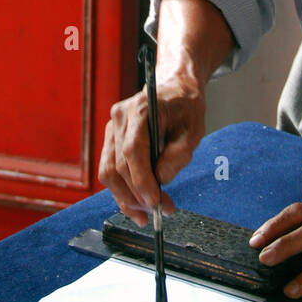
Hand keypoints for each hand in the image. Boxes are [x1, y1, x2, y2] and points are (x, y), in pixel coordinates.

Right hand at [97, 70, 206, 225]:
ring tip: (145, 215)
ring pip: (108, 171)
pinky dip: (121, 189)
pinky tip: (135, 203)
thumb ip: (178, 155)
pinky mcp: (111, 138)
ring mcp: (112, 127)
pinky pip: (109, 168)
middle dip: (136, 195)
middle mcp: (120, 117)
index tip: (155, 202)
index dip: (141, 181)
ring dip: (125, 198)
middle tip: (157, 211)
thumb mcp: (193, 130)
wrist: (175, 86)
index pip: (132, 152)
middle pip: (117, 166)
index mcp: (141, 110)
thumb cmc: (186, 106)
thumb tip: (161, 180)